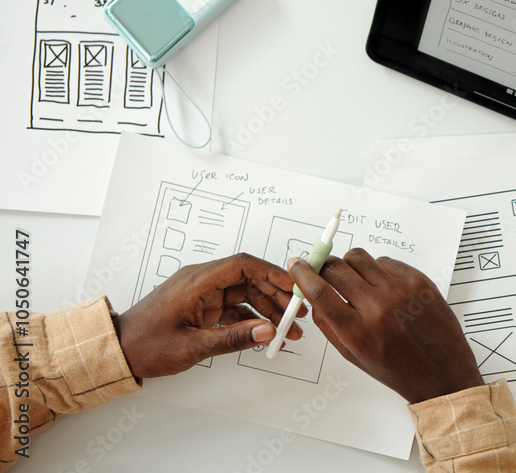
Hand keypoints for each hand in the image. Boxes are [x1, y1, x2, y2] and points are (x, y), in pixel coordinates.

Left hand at [113, 253, 305, 378]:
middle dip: (276, 295)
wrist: (117, 353)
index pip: (243, 265)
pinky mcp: (203, 307)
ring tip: (287, 329)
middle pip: (249, 279)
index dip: (271, 273)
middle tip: (295, 314)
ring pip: (245, 294)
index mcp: (197, 281)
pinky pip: (235, 307)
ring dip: (267, 309)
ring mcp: (203, 294)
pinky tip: (266, 332)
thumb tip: (266, 332)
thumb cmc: (145, 345)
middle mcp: (202, 282)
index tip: (292, 287)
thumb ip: (233, 338)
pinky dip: (252, 319)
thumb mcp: (192, 346)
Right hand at [289, 248, 482, 403]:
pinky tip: (382, 286)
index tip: (296, 264)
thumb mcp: (354, 355)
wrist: (442, 371)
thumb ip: (329, 324)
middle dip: (324, 266)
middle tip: (324, 270)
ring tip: (355, 280)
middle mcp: (378, 307)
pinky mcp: (418, 280)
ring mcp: (400, 290)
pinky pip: (385, 261)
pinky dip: (376, 269)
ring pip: (359, 257)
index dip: (302, 273)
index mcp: (358, 331)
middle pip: (336, 267)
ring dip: (349, 265)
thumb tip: (310, 292)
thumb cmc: (397, 368)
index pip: (319, 291)